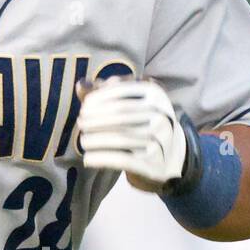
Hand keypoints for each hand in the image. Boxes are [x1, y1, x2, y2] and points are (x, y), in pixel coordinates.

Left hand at [77, 76, 189, 191]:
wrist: (169, 157)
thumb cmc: (141, 122)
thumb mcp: (128, 102)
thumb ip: (103, 92)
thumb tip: (80, 84)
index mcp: (156, 94)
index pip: (120, 92)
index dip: (97, 99)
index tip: (84, 108)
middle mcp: (162, 116)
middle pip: (119, 115)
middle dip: (94, 119)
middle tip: (81, 124)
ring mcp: (161, 141)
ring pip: (119, 138)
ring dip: (94, 139)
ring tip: (83, 141)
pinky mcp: (154, 165)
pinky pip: (122, 160)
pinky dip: (100, 158)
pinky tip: (88, 158)